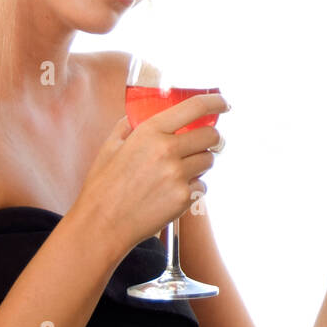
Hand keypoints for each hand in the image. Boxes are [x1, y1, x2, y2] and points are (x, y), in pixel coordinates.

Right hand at [70, 93, 227, 263]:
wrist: (102, 224)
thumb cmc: (104, 185)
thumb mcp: (110, 146)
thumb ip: (130, 125)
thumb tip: (143, 113)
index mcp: (150, 132)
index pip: (195, 107)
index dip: (216, 102)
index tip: (224, 103)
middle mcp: (167, 150)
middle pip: (211, 135)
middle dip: (210, 138)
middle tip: (201, 144)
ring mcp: (178, 175)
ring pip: (209, 161)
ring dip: (200, 163)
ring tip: (178, 172)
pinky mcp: (184, 198)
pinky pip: (201, 186)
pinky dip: (193, 188)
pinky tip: (171, 192)